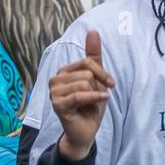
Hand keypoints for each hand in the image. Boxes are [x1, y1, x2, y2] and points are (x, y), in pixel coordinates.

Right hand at [50, 30, 113, 160]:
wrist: (85, 132)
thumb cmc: (90, 107)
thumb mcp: (96, 80)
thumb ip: (93, 56)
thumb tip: (92, 31)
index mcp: (64, 72)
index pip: (87, 62)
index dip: (102, 73)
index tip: (111, 84)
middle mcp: (55, 80)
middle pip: (87, 73)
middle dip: (97, 87)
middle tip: (94, 100)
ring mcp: (54, 92)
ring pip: (84, 83)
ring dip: (94, 97)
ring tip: (90, 105)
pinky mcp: (57, 105)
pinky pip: (80, 95)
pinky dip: (94, 99)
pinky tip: (99, 104)